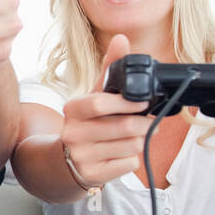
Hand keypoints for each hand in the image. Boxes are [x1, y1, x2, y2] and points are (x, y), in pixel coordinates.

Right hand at [56, 34, 152, 187]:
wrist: (67, 160)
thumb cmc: (89, 123)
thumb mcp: (95, 96)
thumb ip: (110, 69)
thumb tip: (121, 39)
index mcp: (72, 110)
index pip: (99, 103)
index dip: (126, 103)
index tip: (143, 102)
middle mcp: (72, 133)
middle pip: (122, 127)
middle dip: (143, 124)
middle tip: (148, 122)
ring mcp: (80, 156)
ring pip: (130, 146)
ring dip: (139, 141)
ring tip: (132, 137)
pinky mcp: (92, 175)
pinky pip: (128, 164)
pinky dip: (132, 159)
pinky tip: (121, 154)